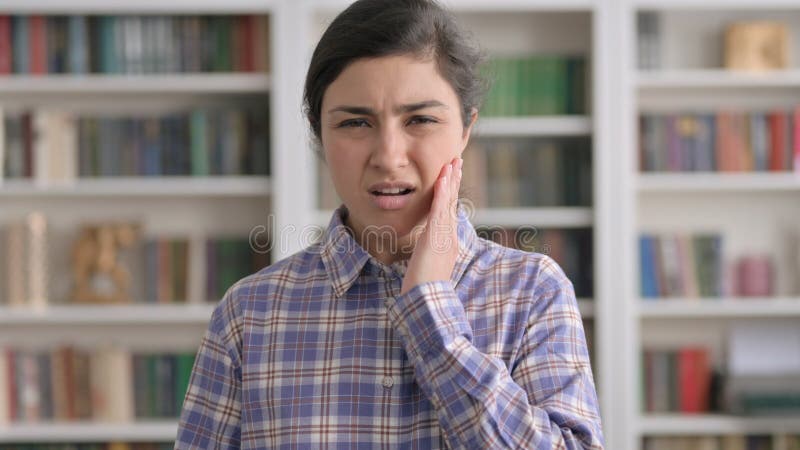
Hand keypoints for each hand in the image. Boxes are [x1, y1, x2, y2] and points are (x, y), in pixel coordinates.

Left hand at [400, 157, 462, 295]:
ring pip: (449, 203)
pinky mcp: (437, 236)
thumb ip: (429, 255)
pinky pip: (440, 210)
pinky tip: (442, 178)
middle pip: (453, 203)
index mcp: (448, 242)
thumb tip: (426, 250)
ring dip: (450, 181)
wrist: (427, 300)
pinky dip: (442, 192)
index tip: (451, 178)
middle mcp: (450, 236)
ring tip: (452, 163)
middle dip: (455, 181)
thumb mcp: (428, 267)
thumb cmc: (424, 288)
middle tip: (457, 162)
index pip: (450, 213)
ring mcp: (445, 235)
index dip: (451, 194)